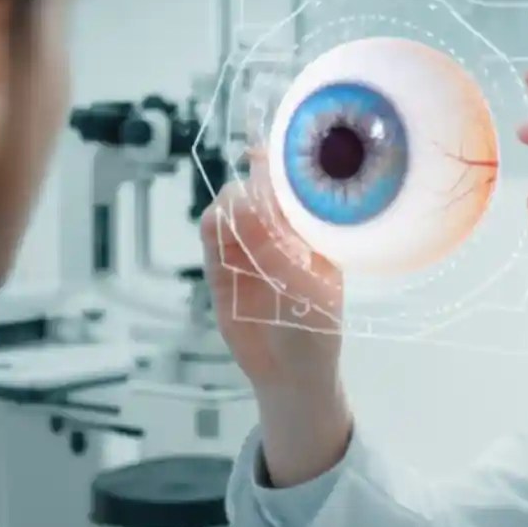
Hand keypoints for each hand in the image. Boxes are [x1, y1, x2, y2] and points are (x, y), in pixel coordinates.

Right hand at [200, 150, 351, 485]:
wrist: (290, 374)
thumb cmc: (315, 330)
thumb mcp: (306, 288)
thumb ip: (277, 248)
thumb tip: (254, 203)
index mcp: (311, 231)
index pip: (291, 187)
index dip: (276, 166)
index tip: (264, 151)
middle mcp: (279, 233)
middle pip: (256, 190)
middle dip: (251, 185)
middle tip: (251, 193)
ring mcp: (249, 248)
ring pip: (229, 208)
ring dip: (230, 205)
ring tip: (237, 218)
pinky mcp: (222, 267)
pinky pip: (212, 236)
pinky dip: (214, 226)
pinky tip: (220, 226)